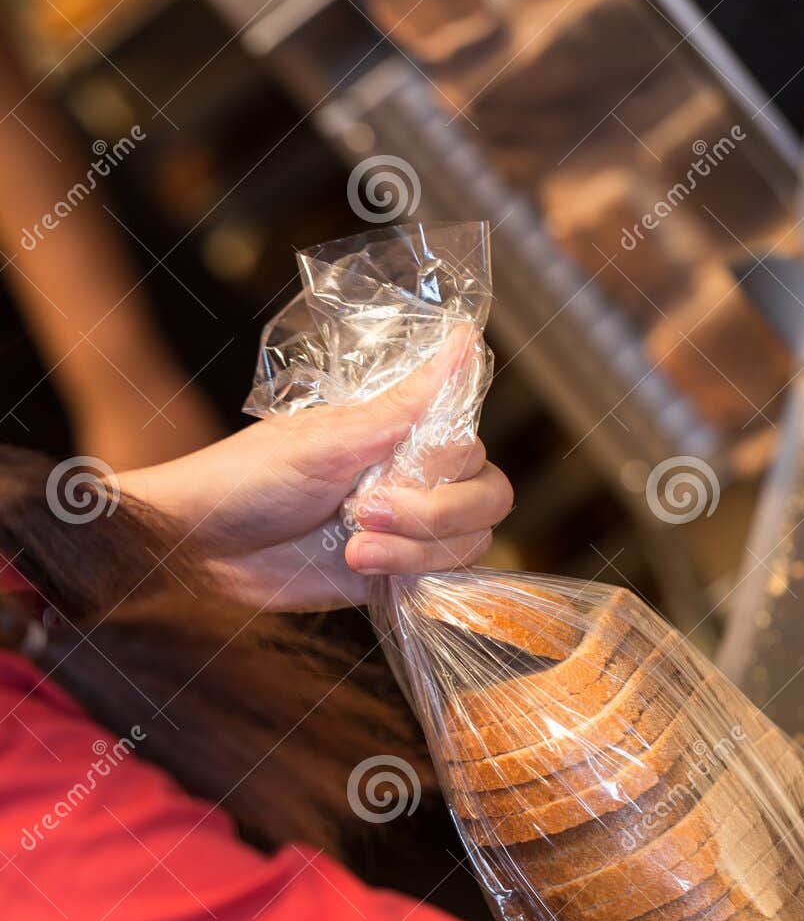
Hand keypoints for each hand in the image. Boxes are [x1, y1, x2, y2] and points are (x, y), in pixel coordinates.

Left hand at [120, 328, 512, 609]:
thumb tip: (466, 338)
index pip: (475, 447)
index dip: (447, 469)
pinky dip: (411, 576)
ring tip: (351, 549)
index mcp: (401, 433)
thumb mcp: (329, 439)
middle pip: (488, 499)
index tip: (390, 473)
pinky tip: (362, 568)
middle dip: (433, 516)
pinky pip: (442, 582)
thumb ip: (406, 405)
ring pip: (469, 545)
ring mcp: (407, 528)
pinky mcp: (392, 575)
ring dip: (412, 551)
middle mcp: (414, 477)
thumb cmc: (248, 478)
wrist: (198, 548)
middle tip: (361, 516)